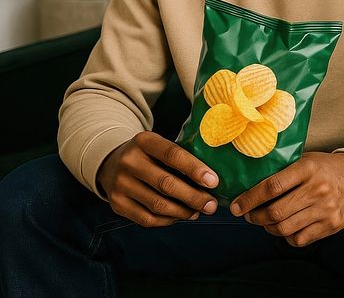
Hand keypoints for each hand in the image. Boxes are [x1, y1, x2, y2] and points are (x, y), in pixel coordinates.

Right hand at [96, 131, 218, 227]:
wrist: (111, 162)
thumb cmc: (148, 155)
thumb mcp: (160, 144)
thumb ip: (181, 156)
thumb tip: (212, 180)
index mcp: (144, 141)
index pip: (173, 154)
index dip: (195, 169)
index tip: (214, 182)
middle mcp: (129, 162)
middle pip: (166, 184)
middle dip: (194, 197)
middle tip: (211, 205)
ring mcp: (120, 184)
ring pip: (157, 204)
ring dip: (183, 212)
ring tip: (198, 211)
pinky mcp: (117, 204)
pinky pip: (146, 219)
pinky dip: (167, 221)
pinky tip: (180, 216)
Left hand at [231, 151, 343, 247]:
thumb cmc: (325, 168)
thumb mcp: (306, 160)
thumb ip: (284, 171)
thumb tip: (249, 184)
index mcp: (308, 168)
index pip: (272, 186)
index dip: (249, 199)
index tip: (236, 205)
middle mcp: (317, 189)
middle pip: (275, 212)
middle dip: (254, 217)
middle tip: (248, 215)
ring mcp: (326, 209)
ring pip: (284, 229)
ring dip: (268, 228)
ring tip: (265, 221)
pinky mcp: (331, 225)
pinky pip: (299, 239)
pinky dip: (287, 236)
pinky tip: (286, 227)